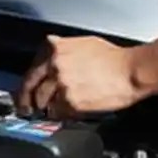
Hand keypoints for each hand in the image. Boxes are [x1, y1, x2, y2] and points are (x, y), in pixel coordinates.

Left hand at [17, 36, 144, 118]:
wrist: (130, 71)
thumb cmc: (114, 58)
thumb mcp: (82, 43)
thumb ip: (62, 50)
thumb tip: (52, 57)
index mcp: (55, 48)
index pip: (31, 67)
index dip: (29, 81)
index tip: (27, 88)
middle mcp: (54, 64)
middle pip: (30, 85)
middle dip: (27, 97)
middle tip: (27, 105)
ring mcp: (60, 83)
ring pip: (43, 101)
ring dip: (47, 106)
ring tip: (55, 107)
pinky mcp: (69, 101)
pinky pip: (57, 112)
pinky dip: (61, 113)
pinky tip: (70, 109)